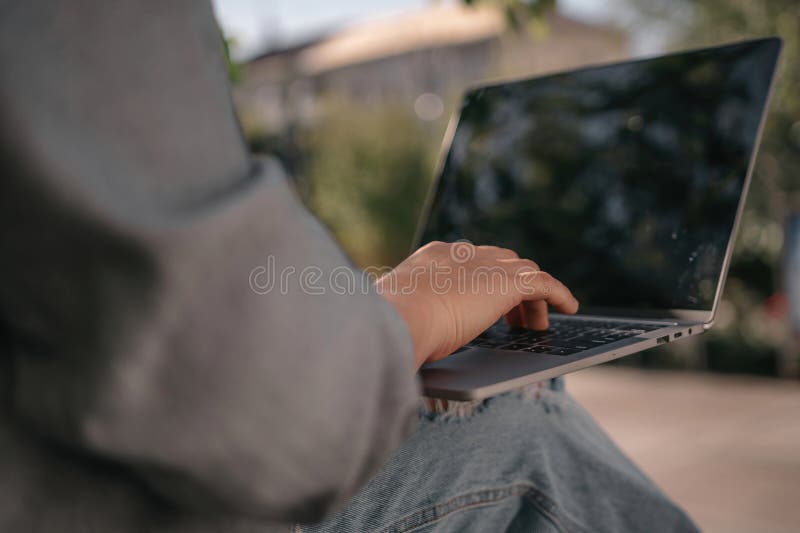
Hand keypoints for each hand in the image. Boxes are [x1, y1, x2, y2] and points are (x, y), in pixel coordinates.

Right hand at [376, 241, 578, 368]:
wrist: (401, 318)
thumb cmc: (391, 327)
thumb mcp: (402, 316)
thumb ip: (412, 317)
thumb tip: (409, 338)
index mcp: (432, 258)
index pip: (468, 261)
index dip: (481, 280)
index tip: (483, 300)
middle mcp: (460, 254)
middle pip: (499, 262)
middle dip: (509, 286)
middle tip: (513, 315)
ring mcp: (485, 264)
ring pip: (522, 272)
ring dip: (531, 297)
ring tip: (535, 323)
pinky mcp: (507, 282)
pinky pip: (544, 283)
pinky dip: (558, 294)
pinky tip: (569, 307)